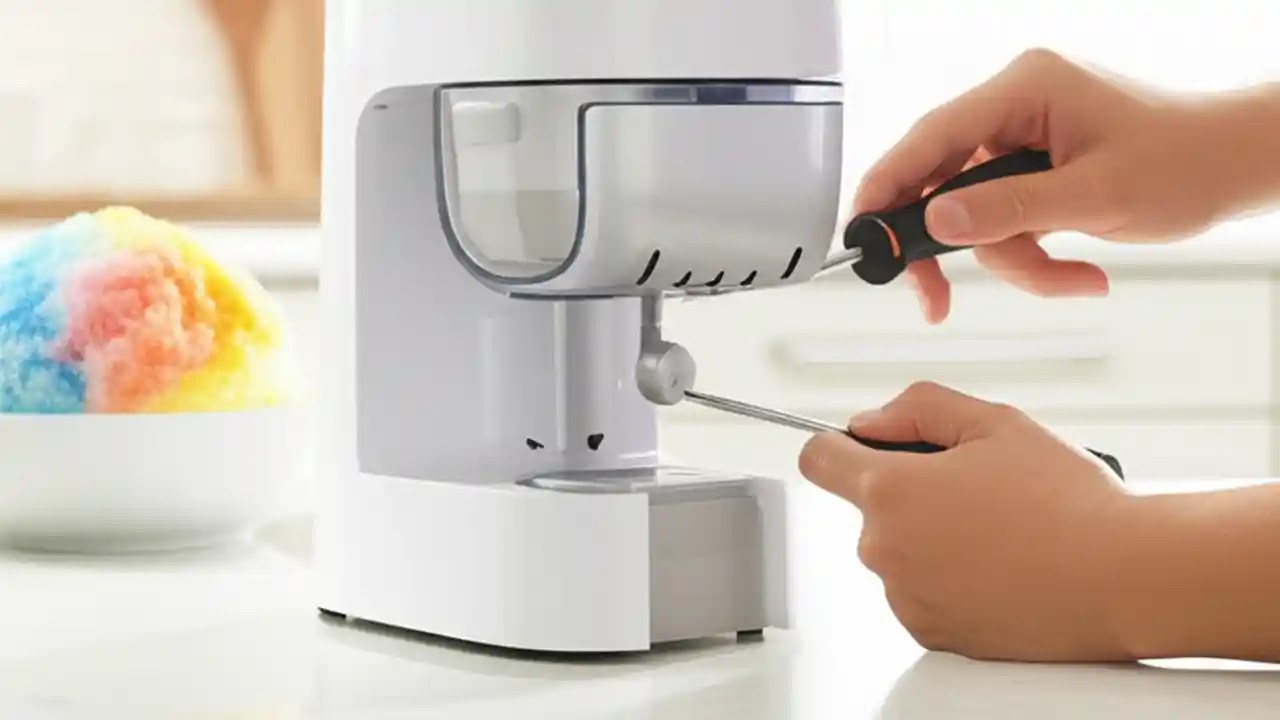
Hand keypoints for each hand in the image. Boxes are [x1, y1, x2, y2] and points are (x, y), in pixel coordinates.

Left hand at [797, 382, 1135, 661]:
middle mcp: (884, 549)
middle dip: (908, 491)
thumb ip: (918, 408)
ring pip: (898, 552)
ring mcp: (905, 596)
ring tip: (999, 531)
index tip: (860, 446)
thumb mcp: (994, 422)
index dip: (838, 444)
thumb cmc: (1067, 501)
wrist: (1123, 577)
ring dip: (930, 537)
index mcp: (890, 490)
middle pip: (868, 507)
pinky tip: (1000, 567)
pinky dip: (948, 579)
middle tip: (974, 487)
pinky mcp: (932, 632)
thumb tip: (870, 422)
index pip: (818, 458)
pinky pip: (921, 592)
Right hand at [858, 49, 1279, 322]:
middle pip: (940, 182)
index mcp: (1023, 89)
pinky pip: (1002, 222)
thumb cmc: (1186, 160)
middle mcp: (1013, 108)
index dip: (886, 186)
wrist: (1233, 167)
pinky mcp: (1031, 170)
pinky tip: (1075, 272)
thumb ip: (1008, 209)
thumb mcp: (1094, 195)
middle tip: (933, 297)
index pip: (929, 137)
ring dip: (1011, 261)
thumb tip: (935, 219)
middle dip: (951, 247)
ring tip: (1066, 281)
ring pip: (973, 215)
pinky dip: (1029, 257)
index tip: (862, 235)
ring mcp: (1021, 139)